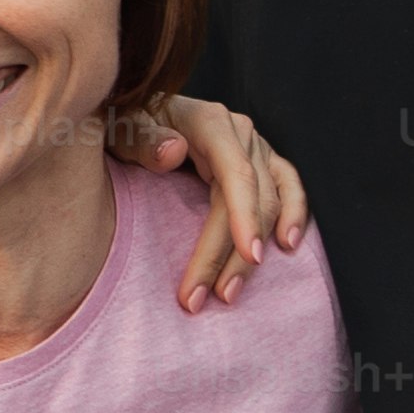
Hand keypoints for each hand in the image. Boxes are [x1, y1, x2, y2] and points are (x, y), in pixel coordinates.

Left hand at [124, 92, 307, 311]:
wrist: (129, 114)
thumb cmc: (121, 122)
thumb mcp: (120, 125)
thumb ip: (142, 138)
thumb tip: (173, 151)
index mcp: (208, 121)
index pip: (237, 173)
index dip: (245, 215)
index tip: (249, 255)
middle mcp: (239, 132)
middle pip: (252, 198)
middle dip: (232, 253)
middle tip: (207, 298)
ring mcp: (254, 146)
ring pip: (270, 203)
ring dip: (254, 253)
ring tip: (230, 293)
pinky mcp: (261, 161)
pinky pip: (287, 188)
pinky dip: (293, 215)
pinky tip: (288, 245)